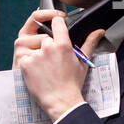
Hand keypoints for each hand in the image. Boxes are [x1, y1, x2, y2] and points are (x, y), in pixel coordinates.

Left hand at [14, 8, 104, 122]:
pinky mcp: (25, 64)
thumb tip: (99, 31)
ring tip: (45, 65)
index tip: (57, 26)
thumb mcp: (83, 61)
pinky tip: (37, 70)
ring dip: (37, 52)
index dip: (57, 23)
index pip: (56, 22)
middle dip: (48, 44)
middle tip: (53, 58)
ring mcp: (35, 55)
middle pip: (45, 36)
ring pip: (33, 45)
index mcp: (63, 44)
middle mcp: (48, 47)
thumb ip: (89, 42)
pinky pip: (24, 55)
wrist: (61, 101)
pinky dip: (29, 61)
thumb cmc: (72, 83)